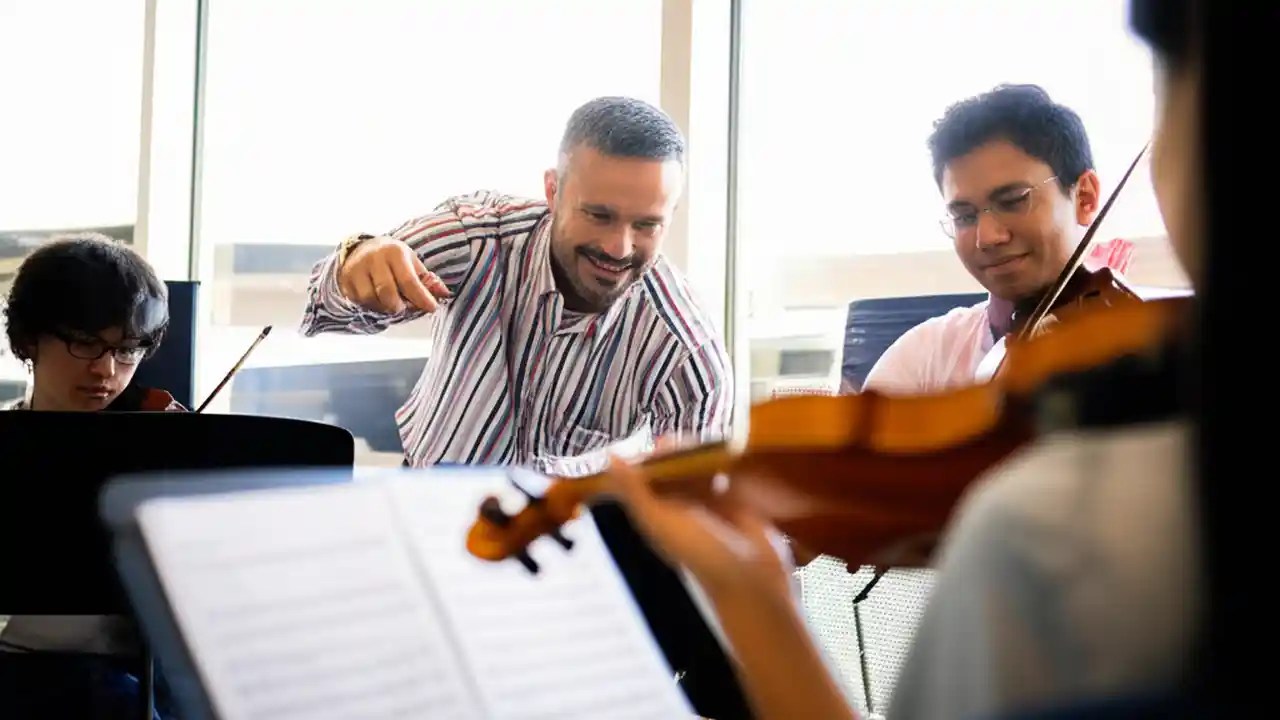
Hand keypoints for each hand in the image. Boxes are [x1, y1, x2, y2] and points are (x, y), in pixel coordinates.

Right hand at [337, 235, 451, 313]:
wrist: (362, 248)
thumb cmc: (393, 259)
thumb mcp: (412, 263)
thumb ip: (428, 280)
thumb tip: (445, 294)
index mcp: (394, 252)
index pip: (409, 281)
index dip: (421, 298)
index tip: (432, 308)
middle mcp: (374, 258)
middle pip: (388, 293)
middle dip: (400, 306)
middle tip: (405, 306)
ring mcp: (357, 268)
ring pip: (371, 299)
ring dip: (384, 307)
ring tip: (390, 301)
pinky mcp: (345, 279)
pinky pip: (359, 301)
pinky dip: (371, 305)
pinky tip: (377, 299)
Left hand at [603, 453, 791, 598]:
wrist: (749, 577)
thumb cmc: (699, 552)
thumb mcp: (659, 521)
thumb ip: (634, 491)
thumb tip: (610, 456)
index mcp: (658, 513)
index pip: (645, 478)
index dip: (647, 459)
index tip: (655, 441)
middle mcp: (680, 508)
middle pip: (671, 471)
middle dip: (675, 453)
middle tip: (681, 439)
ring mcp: (707, 505)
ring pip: (697, 470)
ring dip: (698, 455)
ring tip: (702, 442)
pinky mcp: (733, 503)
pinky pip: (724, 475)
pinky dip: (722, 463)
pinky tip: (724, 453)